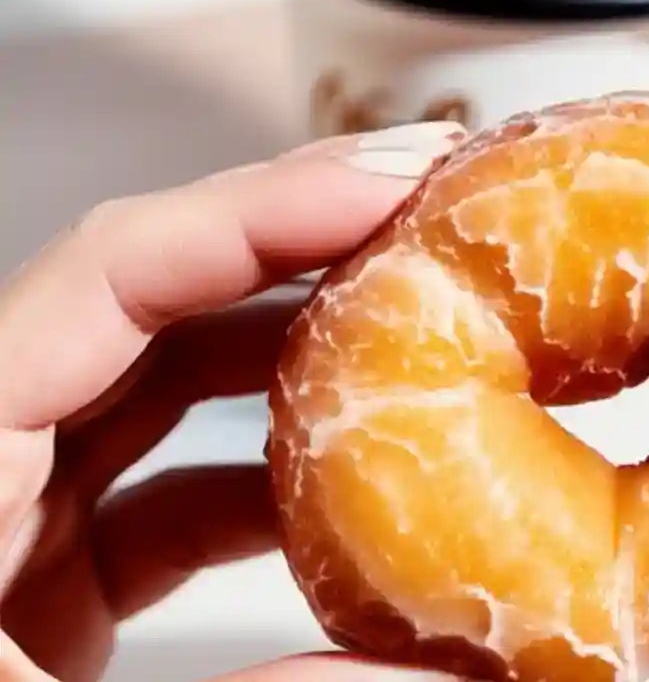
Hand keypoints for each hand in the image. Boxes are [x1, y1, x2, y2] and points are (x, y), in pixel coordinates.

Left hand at [0, 122, 465, 681]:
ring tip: (420, 334)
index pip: (109, 276)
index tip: (394, 188)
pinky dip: (273, 481)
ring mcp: (13, 515)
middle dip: (299, 250)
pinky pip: (179, 488)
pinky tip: (358, 502)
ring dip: (298, 358)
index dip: (260, 213)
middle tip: (433, 220)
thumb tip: (435, 679)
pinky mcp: (47, 579)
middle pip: (153, 301)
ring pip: (173, 386)